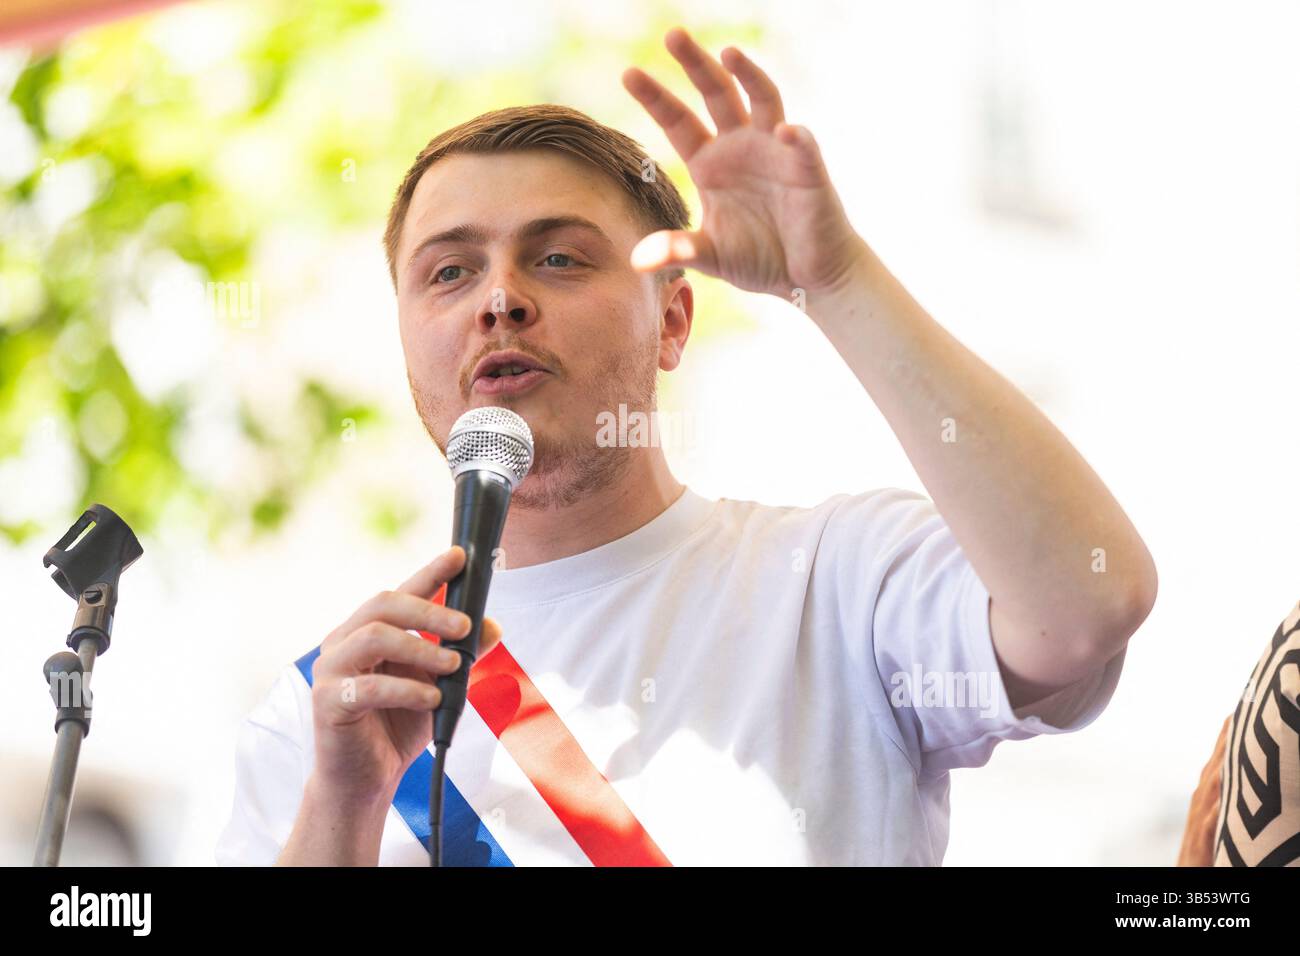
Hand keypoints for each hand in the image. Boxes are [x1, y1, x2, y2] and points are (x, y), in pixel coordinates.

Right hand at [307, 546, 502, 806]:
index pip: (400, 591)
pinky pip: (368, 687)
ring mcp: (330, 670)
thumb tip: (493, 625)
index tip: (461, 556)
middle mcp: (344, 642)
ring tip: (454, 665)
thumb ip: (462, 654)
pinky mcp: (326, 702)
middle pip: (383, 605)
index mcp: (368, 630)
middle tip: (465, 626)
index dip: (430, 572)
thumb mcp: (440, 685)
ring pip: (374, 636)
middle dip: (429, 611)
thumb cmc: (399, 725)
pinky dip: (407, 689)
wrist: (367, 779)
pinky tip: (432, 698)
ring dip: (421, 648)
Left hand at [622, 26, 868, 299]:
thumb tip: (636, 261)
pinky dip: (794, 137)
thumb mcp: (711, 256)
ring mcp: (775, 152)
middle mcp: (740, 147)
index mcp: (710, 163)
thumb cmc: (760, 258)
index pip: (678, 122)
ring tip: (730, 53)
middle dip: (695, 65)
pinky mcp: (807, 169)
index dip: (656, 98)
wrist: (807, 277)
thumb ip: (678, 250)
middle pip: (716, 94)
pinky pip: (801, 146)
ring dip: (749, 75)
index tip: (629, 73)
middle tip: (673, 35)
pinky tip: (784, 132)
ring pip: (762, 101)